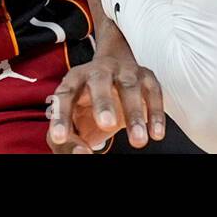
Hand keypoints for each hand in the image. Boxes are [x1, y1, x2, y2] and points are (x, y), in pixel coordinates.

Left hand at [48, 41, 164, 152]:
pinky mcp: (146, 78)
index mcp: (74, 79)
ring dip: (134, 113)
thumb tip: (78, 152)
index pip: (64, 95)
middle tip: (105, 124)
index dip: (62, 116)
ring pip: (128, 87)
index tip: (60, 138)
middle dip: (102, 103)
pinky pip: (153, 93)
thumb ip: (70, 134)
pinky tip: (156, 133)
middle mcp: (98, 71)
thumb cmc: (90, 98)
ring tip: (137, 139)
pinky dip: (155, 113)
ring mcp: (124, 72)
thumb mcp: (75, 114)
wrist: (116, 63)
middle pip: (98, 82)